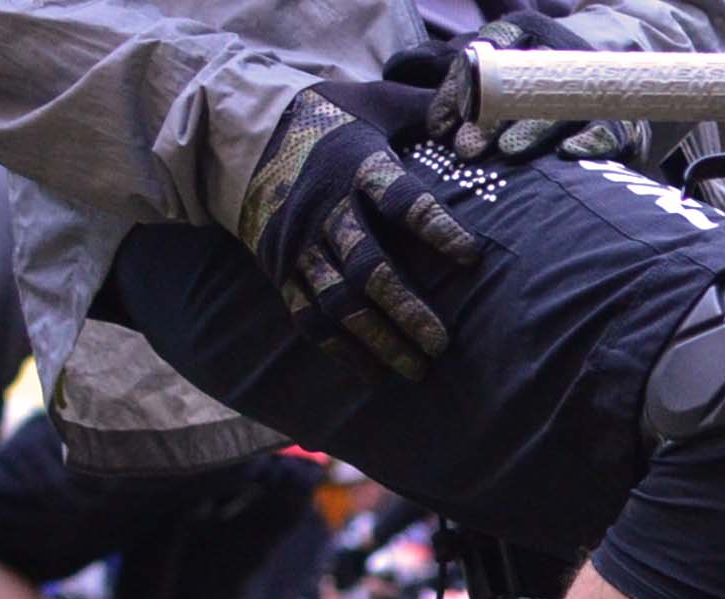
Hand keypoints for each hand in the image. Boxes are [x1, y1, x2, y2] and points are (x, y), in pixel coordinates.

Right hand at [234, 88, 486, 380]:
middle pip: (365, 264)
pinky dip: (338, 347)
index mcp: (356, 164)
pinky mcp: (279, 267)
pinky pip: (306, 314)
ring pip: (337, 298)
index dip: (435, 227)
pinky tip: (372, 372)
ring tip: (417, 368)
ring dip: (377, 338)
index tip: (472, 256)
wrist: (245, 130)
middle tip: (442, 343)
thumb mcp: (376, 100)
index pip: (400, 199)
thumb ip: (428, 107)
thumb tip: (480, 120)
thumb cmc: (333, 120)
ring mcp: (298, 242)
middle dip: (405, 307)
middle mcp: (325, 207)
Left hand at [383, 8, 637, 165]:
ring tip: (510, 154)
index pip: (484, 56)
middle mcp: (557, 55)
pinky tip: (569, 156)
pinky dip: (591, 141)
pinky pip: (608, 129)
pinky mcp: (622, 120)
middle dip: (491, 119)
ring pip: (560, 109)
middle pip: (520, 85)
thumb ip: (448, 67)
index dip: (457, 91)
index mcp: (523, 33)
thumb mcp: (494, 58)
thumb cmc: (534, 74)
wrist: (621, 68)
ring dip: (534, 131)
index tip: (436, 128)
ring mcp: (591, 89)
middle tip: (466, 150)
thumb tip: (397, 70)